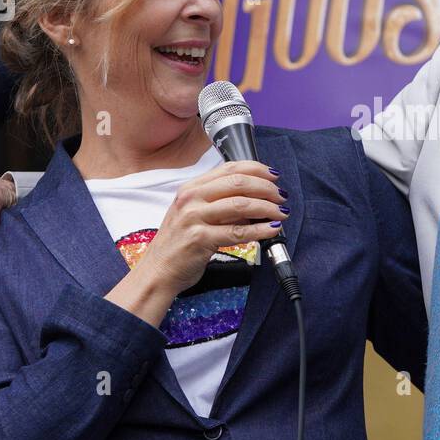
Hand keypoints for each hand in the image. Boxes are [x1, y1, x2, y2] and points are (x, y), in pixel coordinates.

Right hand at [107, 161, 287, 325]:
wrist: (158, 271)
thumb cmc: (179, 243)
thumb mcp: (193, 214)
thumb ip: (220, 202)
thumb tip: (256, 198)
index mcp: (191, 188)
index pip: (229, 168)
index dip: (257, 169)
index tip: (273, 176)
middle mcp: (191, 199)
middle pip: (238, 182)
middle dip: (266, 188)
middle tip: (281, 197)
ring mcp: (194, 218)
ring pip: (241, 204)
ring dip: (268, 208)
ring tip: (281, 213)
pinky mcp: (200, 239)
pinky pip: (238, 232)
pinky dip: (260, 229)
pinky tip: (272, 230)